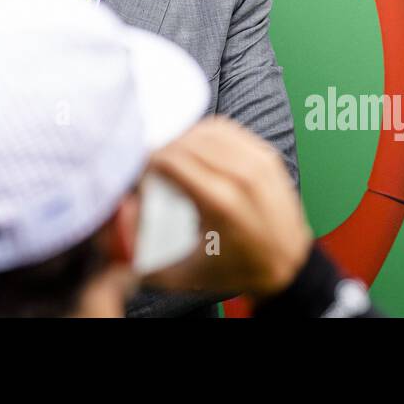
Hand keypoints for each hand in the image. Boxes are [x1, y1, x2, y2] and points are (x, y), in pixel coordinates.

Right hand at [141, 116, 312, 297]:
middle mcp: (241, 176)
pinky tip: (194, 147)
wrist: (288, 265)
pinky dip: (204, 133)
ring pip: (205, 130)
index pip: (170, 159)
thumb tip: (115, 226)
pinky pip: (227, 130)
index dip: (145, 158)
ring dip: (180, 138)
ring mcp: (257, 162)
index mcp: (221, 202)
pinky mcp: (265, 155)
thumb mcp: (184, 273)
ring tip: (168, 154)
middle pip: (185, 142)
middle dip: (160, 148)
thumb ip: (142, 256)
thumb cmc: (238, 268)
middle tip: (146, 162)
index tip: (134, 167)